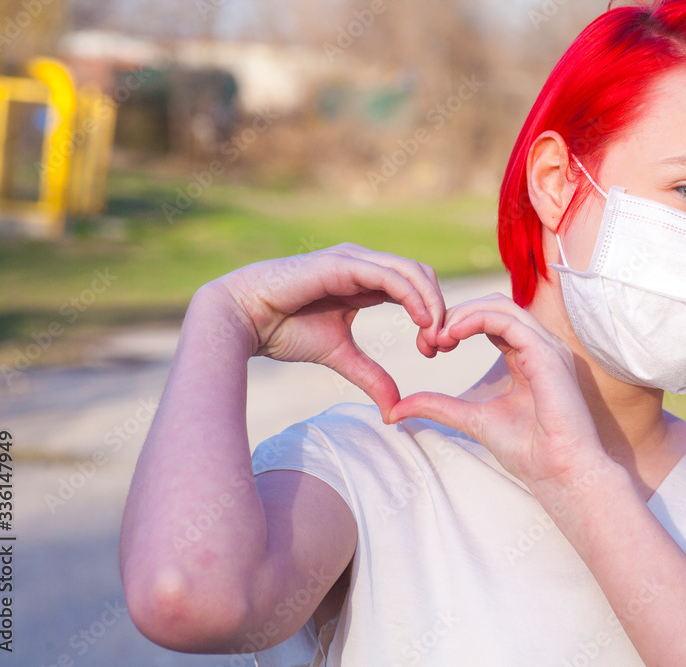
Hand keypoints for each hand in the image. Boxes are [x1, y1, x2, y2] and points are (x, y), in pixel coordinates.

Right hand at [211, 243, 448, 416]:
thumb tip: (395, 410)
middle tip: (440, 346)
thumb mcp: (340, 356)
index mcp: (367, 281)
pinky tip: (421, 321)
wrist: (245, 318)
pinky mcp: (343, 263)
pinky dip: (412, 297)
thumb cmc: (285, 330)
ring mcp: (355, 260)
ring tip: (435, 336)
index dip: (434, 316)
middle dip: (440, 309)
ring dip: (432, 303)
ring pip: (412, 272)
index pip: (416, 288)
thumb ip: (371, 376)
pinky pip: (389, 276)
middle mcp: (364, 264)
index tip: (434, 351)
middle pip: (422, 275)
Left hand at [386, 293, 606, 487]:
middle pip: (494, 305)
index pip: (490, 320)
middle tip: (429, 339)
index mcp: (527, 356)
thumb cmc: (528, 450)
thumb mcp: (472, 419)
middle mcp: (540, 346)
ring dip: (463, 314)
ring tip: (438, 336)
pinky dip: (477, 320)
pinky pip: (509, 321)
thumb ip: (439, 407)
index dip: (456, 324)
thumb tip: (396, 410)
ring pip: (501, 306)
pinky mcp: (548, 355)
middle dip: (456, 314)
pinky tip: (453, 334)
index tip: (429, 347)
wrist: (559, 472)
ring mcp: (547, 348)